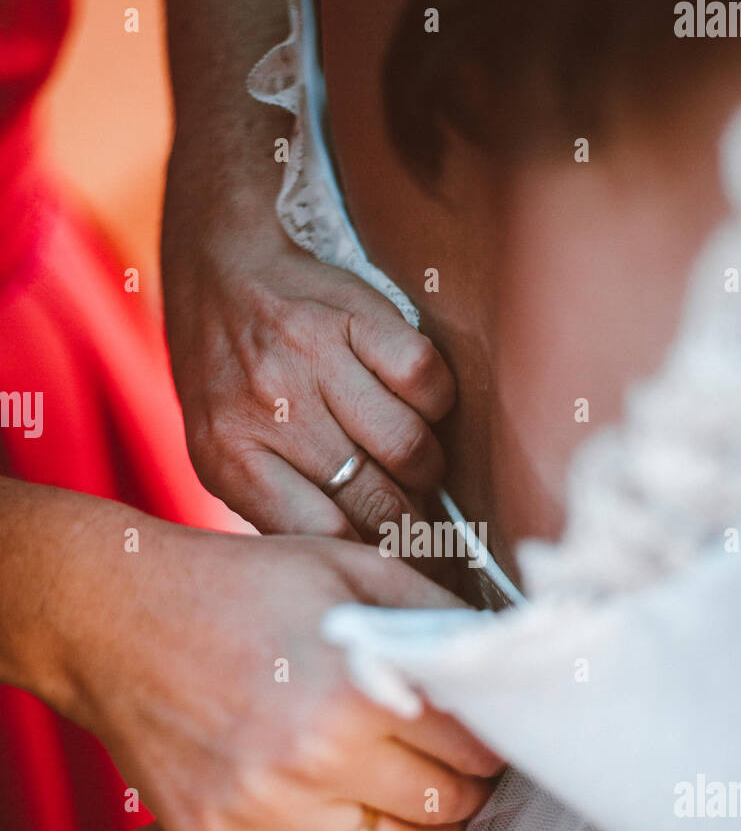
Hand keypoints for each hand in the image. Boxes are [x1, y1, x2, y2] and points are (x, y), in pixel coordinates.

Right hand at [59, 516, 499, 830]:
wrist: (115, 619)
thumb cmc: (239, 586)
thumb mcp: (348, 566)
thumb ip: (431, 613)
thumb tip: (501, 657)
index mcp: (358, 685)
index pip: (475, 745)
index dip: (495, 743)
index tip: (489, 740)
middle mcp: (316, 756)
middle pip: (441, 806)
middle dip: (465, 792)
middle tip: (460, 777)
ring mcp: (264, 810)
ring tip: (427, 823)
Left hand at [163, 188, 453, 538]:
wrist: (218, 266)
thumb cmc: (229, 380)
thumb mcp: (224, 454)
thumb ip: (276, 509)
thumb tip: (359, 560)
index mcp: (229, 457)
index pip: (327, 534)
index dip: (379, 556)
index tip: (402, 563)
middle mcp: (267, 407)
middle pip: (378, 498)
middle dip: (411, 523)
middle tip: (420, 525)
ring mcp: (311, 357)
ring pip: (410, 446)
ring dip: (424, 464)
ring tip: (409, 460)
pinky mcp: (353, 313)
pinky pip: (425, 379)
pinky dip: (433, 401)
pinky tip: (409, 401)